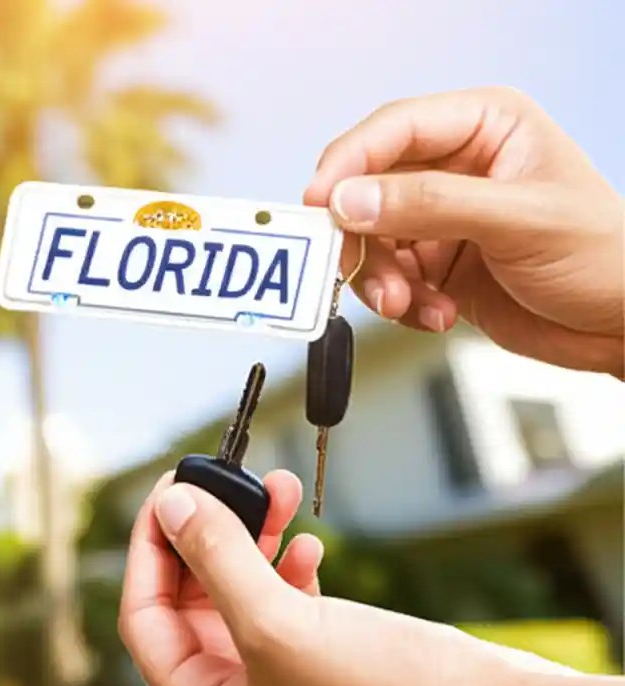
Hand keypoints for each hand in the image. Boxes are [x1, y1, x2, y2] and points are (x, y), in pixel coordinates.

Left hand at [118, 473, 619, 685]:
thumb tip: (172, 508)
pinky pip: (282, 601)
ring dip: (251, 535)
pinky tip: (307, 542)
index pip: (145, 620)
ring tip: (275, 488)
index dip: (148, 551)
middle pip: (189, 598)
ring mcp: (278, 678)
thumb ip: (218, 563)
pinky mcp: (321, 661)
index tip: (166, 492)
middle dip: (206, 532)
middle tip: (221, 478)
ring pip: (238, 590)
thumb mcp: (284, 626)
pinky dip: (288, 563)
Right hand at [303, 87, 623, 376]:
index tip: (320, 204)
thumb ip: (431, 205)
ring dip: (380, 279)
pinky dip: (400, 302)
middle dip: (361, 237)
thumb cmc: (606, 258)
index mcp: (484, 126)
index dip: (348, 164)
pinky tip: (434, 314)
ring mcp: (441, 216)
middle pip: (367, 188)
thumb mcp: (519, 221)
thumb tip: (351, 200)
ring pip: (369, 239)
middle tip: (357, 271)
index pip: (392, 130)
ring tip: (408, 304)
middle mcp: (455, 165)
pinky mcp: (434, 263)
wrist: (624, 328)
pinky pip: (385, 276)